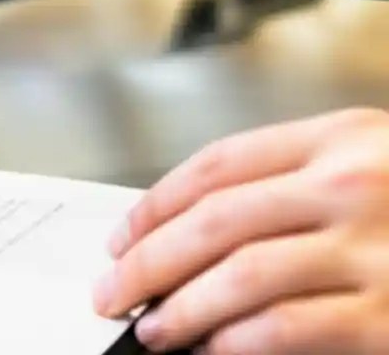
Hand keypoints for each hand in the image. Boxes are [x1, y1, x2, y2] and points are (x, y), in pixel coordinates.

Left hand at [95, 109, 388, 353]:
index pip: (217, 165)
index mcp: (340, 138)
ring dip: (181, 308)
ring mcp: (373, 249)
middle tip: (112, 291)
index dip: (154, 205)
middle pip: (214, 219)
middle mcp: (350, 184)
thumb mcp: (374, 162)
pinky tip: (213, 347)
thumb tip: (195, 231)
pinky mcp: (387, 317)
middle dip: (146, 262)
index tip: (121, 239)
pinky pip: (287, 327)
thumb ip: (297, 183)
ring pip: (240, 275)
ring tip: (153, 329)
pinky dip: (236, 341)